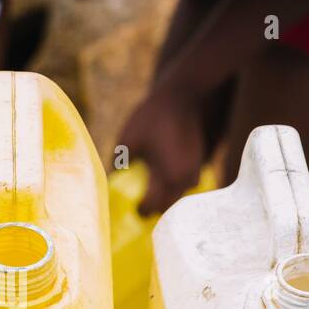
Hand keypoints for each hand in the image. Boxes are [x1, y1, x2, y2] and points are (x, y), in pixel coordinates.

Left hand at [119, 92, 204, 216]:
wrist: (182, 97)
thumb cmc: (152, 117)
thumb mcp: (127, 140)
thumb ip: (118, 164)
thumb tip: (111, 182)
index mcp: (167, 176)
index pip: (151, 206)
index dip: (138, 211)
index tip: (128, 210)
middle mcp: (183, 180)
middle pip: (165, 207)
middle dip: (150, 209)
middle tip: (136, 208)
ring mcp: (193, 172)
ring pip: (175, 197)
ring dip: (162, 199)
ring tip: (147, 195)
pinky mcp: (197, 165)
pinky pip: (182, 185)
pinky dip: (171, 188)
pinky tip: (160, 181)